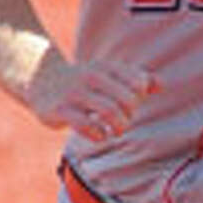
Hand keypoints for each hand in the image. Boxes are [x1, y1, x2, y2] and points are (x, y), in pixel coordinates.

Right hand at [26, 48, 156, 142]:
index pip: (138, 82)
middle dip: (130, 115)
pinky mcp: (60, 110)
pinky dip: (99, 135)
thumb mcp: (108, 74)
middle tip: (124, 121)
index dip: (140, 97)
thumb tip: (161, 86)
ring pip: (109, 111)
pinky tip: (99, 135)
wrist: (41, 81)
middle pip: (127, 99)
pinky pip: (86, 125)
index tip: (130, 103)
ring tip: (116, 131)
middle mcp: (91, 76)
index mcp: (105, 67)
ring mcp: (74, 93)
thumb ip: (135, 79)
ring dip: (118, 127)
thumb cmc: (84, 82)